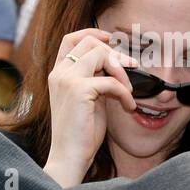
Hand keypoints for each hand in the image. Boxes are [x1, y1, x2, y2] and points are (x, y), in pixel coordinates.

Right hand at [44, 29, 137, 186]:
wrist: (69, 157)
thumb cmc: (81, 133)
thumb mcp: (88, 99)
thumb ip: (97, 79)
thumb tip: (117, 65)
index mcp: (58, 74)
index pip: (71, 38)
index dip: (93, 32)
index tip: (112, 39)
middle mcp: (59, 73)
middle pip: (90, 42)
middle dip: (115, 53)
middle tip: (131, 68)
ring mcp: (67, 80)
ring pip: (100, 54)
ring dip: (122, 71)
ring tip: (128, 91)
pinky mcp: (79, 91)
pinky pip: (111, 81)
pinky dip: (125, 93)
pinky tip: (128, 106)